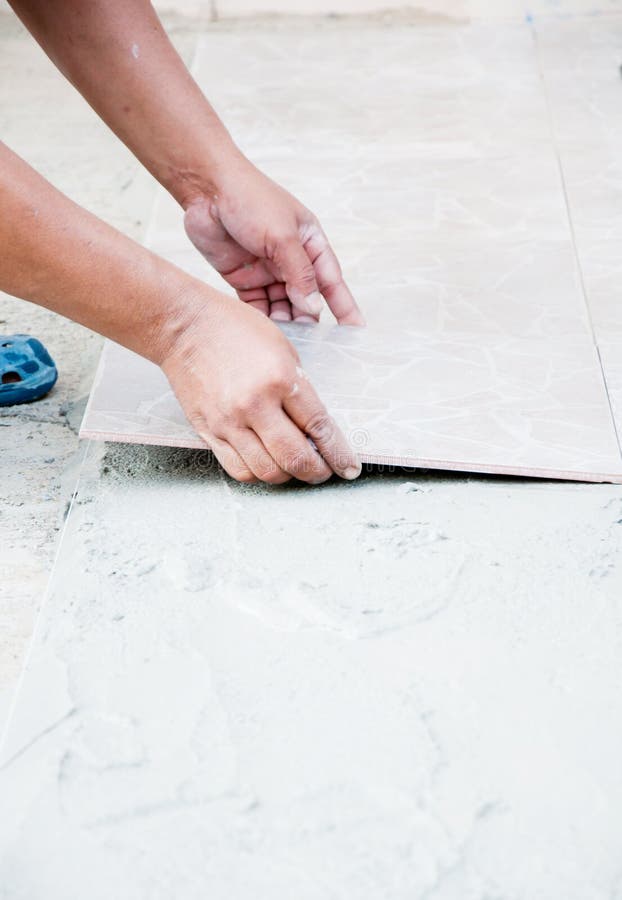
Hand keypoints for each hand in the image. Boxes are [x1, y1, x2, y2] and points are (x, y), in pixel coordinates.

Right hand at [161, 294, 361, 484]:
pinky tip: (267, 463)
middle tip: (324, 471)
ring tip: (295, 467)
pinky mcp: (208, 432)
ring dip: (289, 476)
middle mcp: (254, 405)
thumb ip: (300, 389)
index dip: (338, 454)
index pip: (319, 428)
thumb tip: (315, 428)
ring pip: (267, 471)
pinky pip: (238, 469)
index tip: (349, 467)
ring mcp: (228, 422)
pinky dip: (258, 474)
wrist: (184, 327)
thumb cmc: (234, 330)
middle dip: (317, 472)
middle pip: (295, 458)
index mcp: (279, 379)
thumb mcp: (283, 349)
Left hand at [183, 153, 364, 325]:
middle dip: (309, 320)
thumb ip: (299, 273)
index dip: (344, 307)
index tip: (356, 331)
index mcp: (311, 244)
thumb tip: (314, 307)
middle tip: (310, 344)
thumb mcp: (282, 235)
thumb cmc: (250, 199)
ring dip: (286, 323)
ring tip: (285, 341)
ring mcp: (268, 271)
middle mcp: (292, 260)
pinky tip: (263, 334)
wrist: (206, 190)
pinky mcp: (244, 279)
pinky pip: (258, 307)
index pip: (332, 281)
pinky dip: (262, 320)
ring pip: (283, 307)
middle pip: (307, 299)